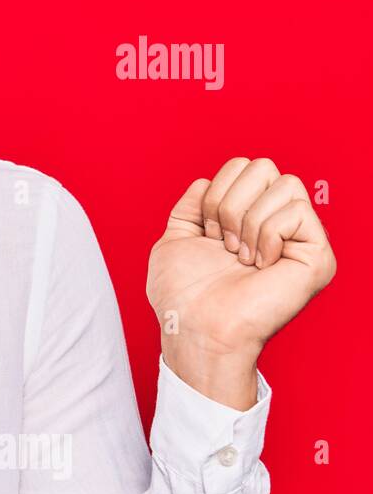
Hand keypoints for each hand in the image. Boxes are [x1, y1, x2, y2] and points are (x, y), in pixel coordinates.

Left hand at [146, 157, 335, 407]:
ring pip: (284, 182)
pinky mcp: (318, 255)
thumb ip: (191, 207)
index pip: (243, 166)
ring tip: (241, 257)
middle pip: (264, 166)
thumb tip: (205, 181)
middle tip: (224, 243)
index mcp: (248, 220)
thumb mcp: (175, 240)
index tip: (208, 233)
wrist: (196, 327)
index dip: (216, 193)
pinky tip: (260, 264)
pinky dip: (267, 234)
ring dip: (247, 221)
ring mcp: (300, 239)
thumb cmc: (183, 295)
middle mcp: (277, 225)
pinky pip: (296, 210)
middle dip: (230, 202)